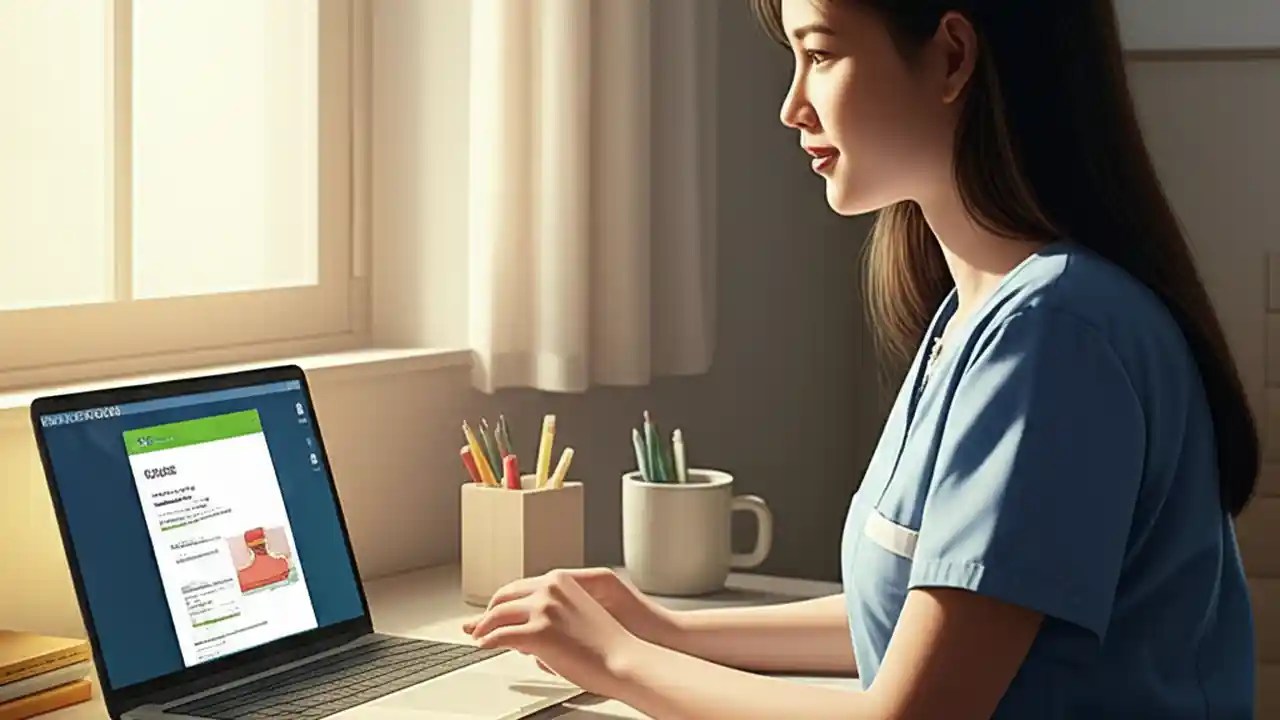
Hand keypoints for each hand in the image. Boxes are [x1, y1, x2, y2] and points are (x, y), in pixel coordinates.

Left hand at [464, 569, 647, 696]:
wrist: (625, 659)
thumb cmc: (610, 644)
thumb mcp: (580, 614)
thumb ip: (555, 613)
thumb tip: (529, 631)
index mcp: (561, 581)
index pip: (521, 587)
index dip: (503, 601)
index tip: (494, 610)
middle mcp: (550, 589)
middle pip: (505, 596)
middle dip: (488, 612)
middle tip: (478, 623)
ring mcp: (543, 609)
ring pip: (498, 614)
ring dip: (484, 626)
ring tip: (478, 635)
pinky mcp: (538, 632)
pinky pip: (501, 635)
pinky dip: (488, 640)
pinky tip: (484, 645)